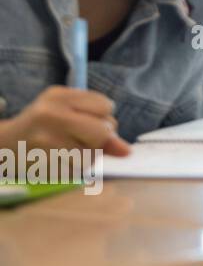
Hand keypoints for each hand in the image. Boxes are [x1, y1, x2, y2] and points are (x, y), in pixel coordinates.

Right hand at [0, 86, 129, 156]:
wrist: (3, 145)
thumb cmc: (43, 127)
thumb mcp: (68, 115)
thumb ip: (101, 128)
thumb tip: (127, 151)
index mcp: (59, 95)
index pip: (106, 105)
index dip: (102, 117)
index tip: (85, 121)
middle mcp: (51, 113)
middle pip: (104, 130)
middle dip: (100, 138)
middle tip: (79, 138)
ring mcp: (46, 139)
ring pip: (93, 154)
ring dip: (88, 156)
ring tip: (67, 150)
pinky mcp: (42, 162)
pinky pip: (78, 170)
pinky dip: (75, 168)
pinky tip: (59, 160)